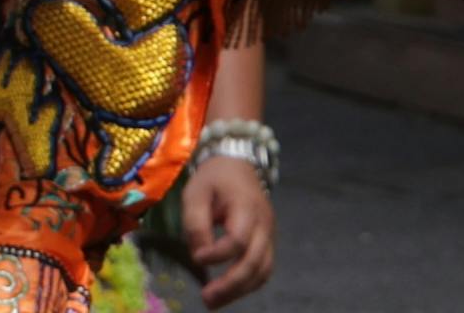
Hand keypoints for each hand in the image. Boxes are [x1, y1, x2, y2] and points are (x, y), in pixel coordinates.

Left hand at [169, 146, 279, 300]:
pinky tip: (229, 292)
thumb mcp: (195, 194)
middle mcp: (264, 223)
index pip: (239, 239)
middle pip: (255, 261)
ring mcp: (269, 233)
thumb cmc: (214, 180)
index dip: (217, 254)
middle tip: (206, 298)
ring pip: (263, 270)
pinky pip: (264, 269)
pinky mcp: (267, 241)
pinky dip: (249, 285)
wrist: (237, 165)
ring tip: (214, 302)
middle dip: (230, 284)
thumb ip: (196, 224)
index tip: (196, 257)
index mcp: (246, 207)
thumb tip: (200, 256)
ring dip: (240, 290)